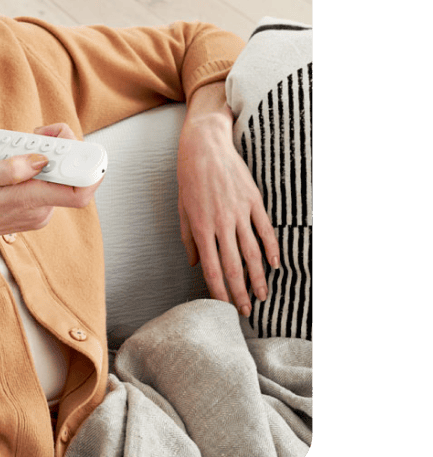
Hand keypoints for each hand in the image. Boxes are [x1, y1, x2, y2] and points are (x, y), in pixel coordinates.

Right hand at [0, 122, 100, 254]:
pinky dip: (39, 166)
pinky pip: (48, 182)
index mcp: (30, 200)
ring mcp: (40, 210)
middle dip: (62, 148)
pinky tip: (18, 160)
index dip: (90, 170)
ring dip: (46, 155)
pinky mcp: (37, 207)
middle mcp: (41, 208)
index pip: (78, 193)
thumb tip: (40, 159)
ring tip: (19, 148)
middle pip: (71, 176)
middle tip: (39, 134)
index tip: (84, 149)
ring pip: (59, 176)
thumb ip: (10, 168)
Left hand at [177, 101, 278, 316]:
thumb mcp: (182, 208)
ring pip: (252, 252)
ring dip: (258, 277)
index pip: (211, 268)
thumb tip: (193, 263)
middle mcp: (221, 222)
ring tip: (263, 295)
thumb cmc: (189, 177)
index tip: (224, 307)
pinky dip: (271, 248)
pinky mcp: (253, 200)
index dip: (218, 291)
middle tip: (247, 311)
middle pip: (233, 265)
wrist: (205, 145)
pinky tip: (274, 264)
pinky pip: (265, 229)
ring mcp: (239, 211)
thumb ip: (188, 237)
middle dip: (240, 292)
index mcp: (201, 226)